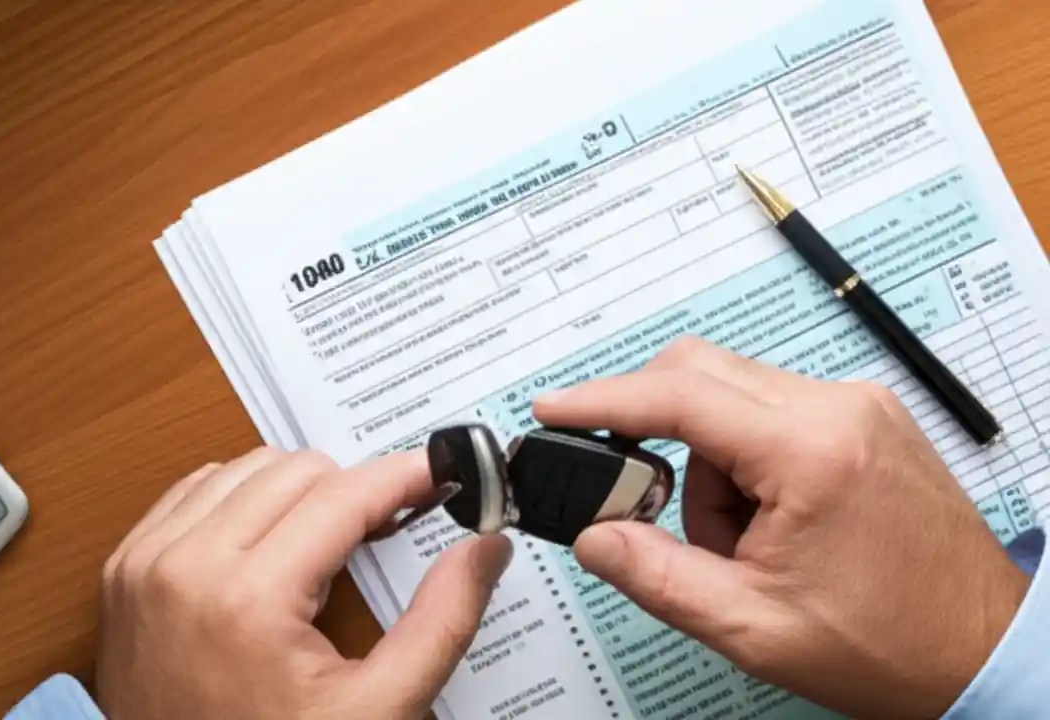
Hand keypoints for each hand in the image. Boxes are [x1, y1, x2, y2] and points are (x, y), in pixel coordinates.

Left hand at [95, 447, 511, 719]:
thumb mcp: (377, 711)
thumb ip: (441, 622)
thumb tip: (485, 548)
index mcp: (247, 600)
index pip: (344, 496)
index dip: (404, 477)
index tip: (443, 473)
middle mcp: (184, 564)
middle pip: (296, 470)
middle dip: (352, 492)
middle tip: (386, 530)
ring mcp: (145, 561)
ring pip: (243, 467)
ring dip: (295, 492)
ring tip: (327, 543)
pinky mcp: (125, 566)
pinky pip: (195, 489)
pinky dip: (240, 501)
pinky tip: (269, 543)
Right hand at [533, 337, 1029, 719]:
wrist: (983, 649)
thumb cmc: (890, 644)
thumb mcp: (751, 627)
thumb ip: (655, 576)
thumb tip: (591, 535)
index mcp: (813, 452)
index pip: (680, 396)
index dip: (602, 399)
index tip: (552, 408)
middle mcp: (839, 407)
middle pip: (701, 373)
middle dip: (653, 434)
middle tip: (641, 502)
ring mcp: (857, 406)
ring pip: (732, 397)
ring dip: (707, 463)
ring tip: (739, 544)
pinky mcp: (864, 418)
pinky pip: (769, 412)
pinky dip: (744, 461)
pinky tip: (767, 523)